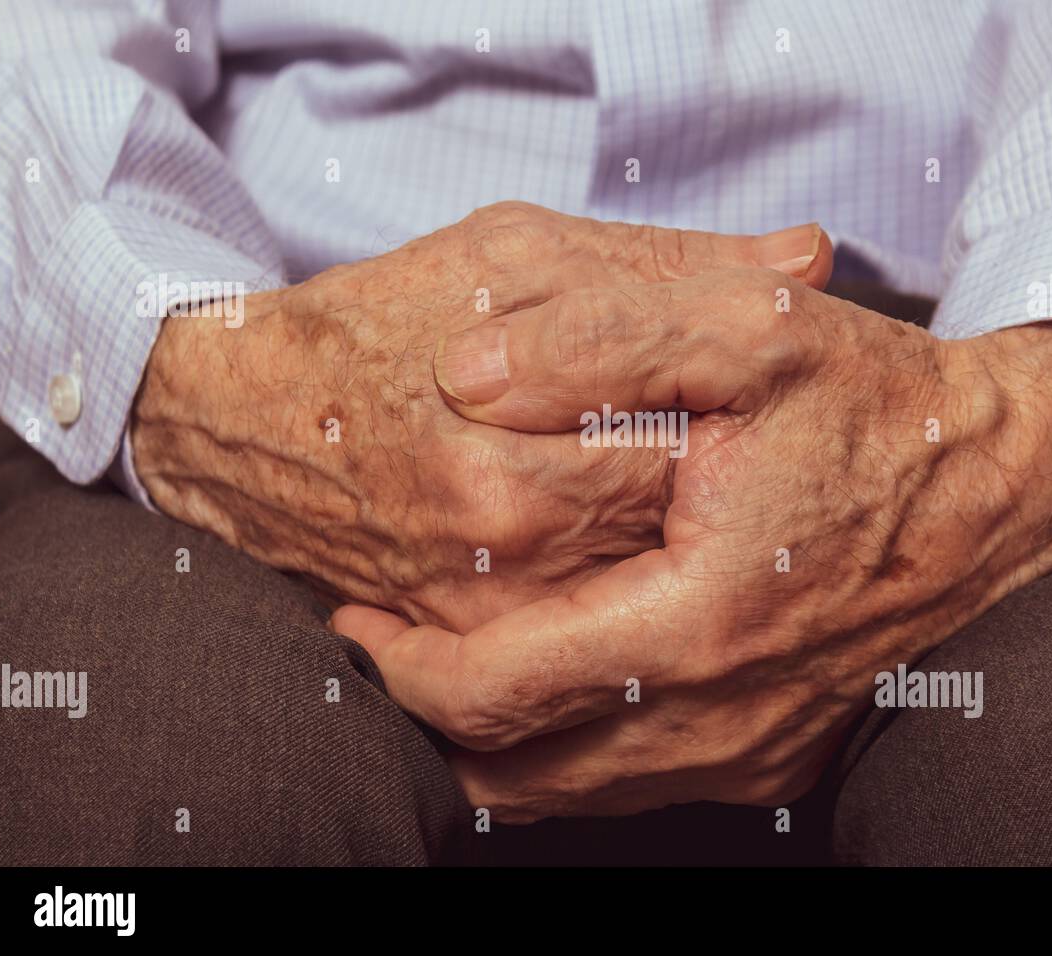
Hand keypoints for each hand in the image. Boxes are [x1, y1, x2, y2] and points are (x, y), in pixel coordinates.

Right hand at [131, 203, 831, 629]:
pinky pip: (584, 639)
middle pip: (682, 536)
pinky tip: (647, 557)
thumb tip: (809, 260)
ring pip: (644, 596)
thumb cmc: (384, 320)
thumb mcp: (517, 255)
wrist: (242, 424)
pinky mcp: (465, 646)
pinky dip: (630, 595)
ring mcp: (484, 616)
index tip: (771, 409)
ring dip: (688, 551)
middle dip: (731, 496)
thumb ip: (664, 266)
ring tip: (705, 508)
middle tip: (756, 461)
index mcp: (525, 450)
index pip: (700, 453)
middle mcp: (508, 551)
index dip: (752, 428)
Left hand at [332, 270, 1051, 819]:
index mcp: (697, 621)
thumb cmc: (879, 408)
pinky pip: (629, 790)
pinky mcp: (773, 758)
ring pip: (565, 796)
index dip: (399, 664)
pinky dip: (561, 752)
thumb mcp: (751, 330)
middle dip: (425, 714)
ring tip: (439, 664)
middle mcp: (720, 716)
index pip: (494, 689)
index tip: (352, 618)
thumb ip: (601, 340)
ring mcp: (749, 751)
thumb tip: (467, 373)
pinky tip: (542, 687)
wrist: (1004, 490)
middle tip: (375, 645)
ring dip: (486, 741)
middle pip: (512, 768)